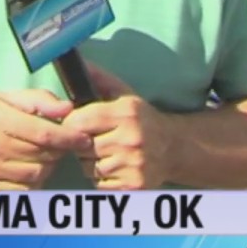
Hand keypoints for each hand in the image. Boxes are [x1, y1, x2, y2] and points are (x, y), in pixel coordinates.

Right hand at [0, 89, 93, 190]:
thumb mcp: (1, 97)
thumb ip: (36, 99)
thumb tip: (67, 109)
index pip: (45, 134)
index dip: (70, 138)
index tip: (82, 138)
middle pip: (44, 156)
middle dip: (59, 151)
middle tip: (60, 144)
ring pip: (37, 175)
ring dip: (48, 167)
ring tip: (43, 156)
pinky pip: (22, 191)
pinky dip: (33, 183)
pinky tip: (29, 170)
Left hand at [68, 64, 175, 189]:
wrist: (175, 148)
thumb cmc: (143, 120)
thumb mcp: (125, 95)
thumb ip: (100, 79)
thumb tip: (78, 62)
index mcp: (126, 114)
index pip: (78, 121)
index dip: (71, 124)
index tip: (76, 124)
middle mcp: (131, 139)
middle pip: (81, 146)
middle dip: (81, 143)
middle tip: (94, 139)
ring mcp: (133, 165)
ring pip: (88, 167)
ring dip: (91, 162)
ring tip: (106, 153)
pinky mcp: (133, 185)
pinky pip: (99, 183)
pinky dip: (101, 178)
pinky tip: (114, 167)